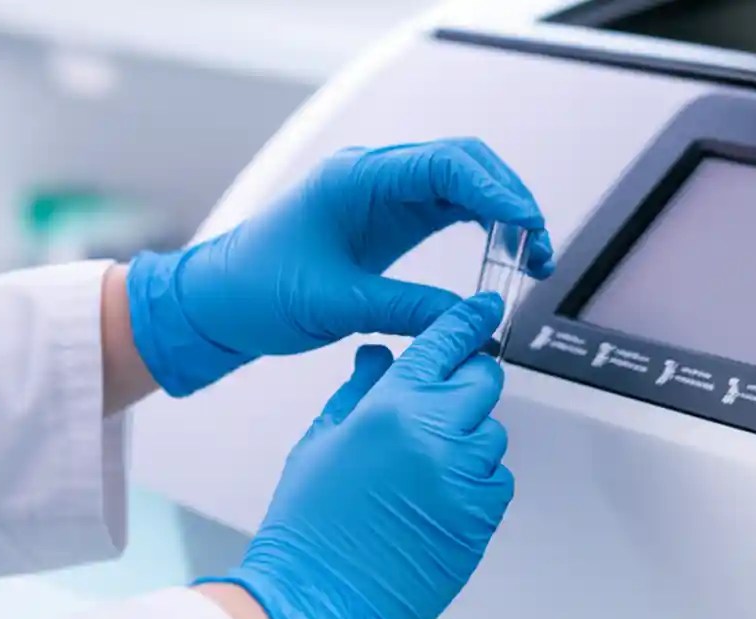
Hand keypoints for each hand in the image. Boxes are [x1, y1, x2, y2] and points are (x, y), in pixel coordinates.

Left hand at [127, 138, 552, 395]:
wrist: (219, 302)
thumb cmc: (256, 290)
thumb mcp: (336, 305)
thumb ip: (408, 309)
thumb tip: (470, 318)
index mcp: (355, 179)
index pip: (443, 166)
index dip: (494, 191)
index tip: (526, 224)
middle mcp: (374, 177)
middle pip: (464, 164)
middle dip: (509, 200)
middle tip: (537, 248)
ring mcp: (384, 194)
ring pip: (463, 184)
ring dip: (502, 212)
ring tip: (530, 257)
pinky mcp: (389, 218)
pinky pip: (449, 208)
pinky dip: (482, 225)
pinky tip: (500, 252)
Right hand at [201, 294, 514, 618]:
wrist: (317, 602)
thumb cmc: (308, 527)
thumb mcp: (320, 441)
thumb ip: (359, 389)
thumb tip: (380, 355)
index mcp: (390, 406)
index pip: (446, 342)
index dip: (470, 321)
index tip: (485, 310)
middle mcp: (435, 433)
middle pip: (484, 381)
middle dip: (468, 384)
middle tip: (440, 406)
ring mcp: (464, 476)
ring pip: (492, 433)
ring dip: (469, 440)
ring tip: (421, 472)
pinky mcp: (482, 517)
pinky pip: (497, 480)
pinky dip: (477, 483)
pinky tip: (435, 502)